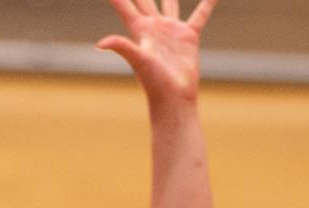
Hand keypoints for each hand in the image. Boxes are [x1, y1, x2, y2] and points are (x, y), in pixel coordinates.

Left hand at [98, 0, 216, 106]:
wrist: (174, 98)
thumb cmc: (154, 83)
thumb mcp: (138, 60)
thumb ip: (122, 47)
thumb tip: (100, 44)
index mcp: (139, 29)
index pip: (123, 4)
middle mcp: (153, 26)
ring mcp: (170, 30)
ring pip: (170, 2)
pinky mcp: (188, 36)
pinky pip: (200, 14)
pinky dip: (208, 3)